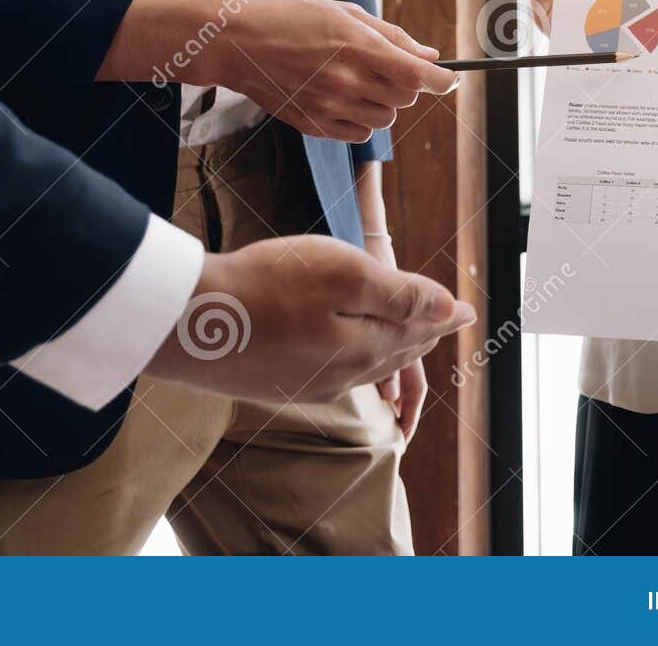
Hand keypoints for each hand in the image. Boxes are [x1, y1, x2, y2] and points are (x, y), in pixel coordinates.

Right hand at [106, 0, 458, 143]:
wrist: (238, 42)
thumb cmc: (293, 18)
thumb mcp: (345, 14)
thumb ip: (391, 36)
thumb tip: (430, 56)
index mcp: (357, 46)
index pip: (418, 76)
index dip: (442, 81)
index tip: (451, 80)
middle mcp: (346, 81)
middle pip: (406, 99)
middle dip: (406, 85)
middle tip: (385, 67)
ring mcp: (329, 107)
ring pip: (385, 119)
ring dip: (383, 102)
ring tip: (357, 80)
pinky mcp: (314, 126)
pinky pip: (359, 133)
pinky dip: (361, 119)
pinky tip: (341, 98)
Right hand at [146, 234, 475, 403]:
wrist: (187, 323)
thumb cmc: (266, 287)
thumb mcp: (345, 273)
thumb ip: (401, 295)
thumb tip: (452, 309)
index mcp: (367, 347)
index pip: (419, 332)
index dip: (445, 317)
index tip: (470, 313)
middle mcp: (342, 375)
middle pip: (395, 354)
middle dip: (421, 336)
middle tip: (444, 324)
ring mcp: (306, 383)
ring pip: (364, 367)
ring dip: (389, 352)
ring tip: (404, 343)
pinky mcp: (274, 383)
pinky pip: (331, 374)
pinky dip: (352, 361)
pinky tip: (342, 357)